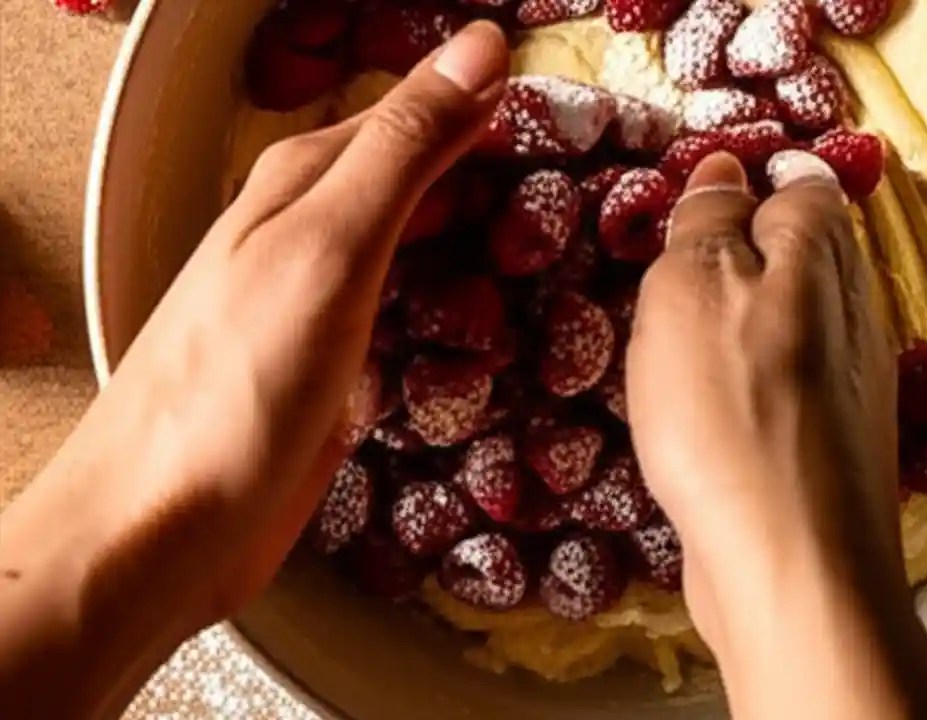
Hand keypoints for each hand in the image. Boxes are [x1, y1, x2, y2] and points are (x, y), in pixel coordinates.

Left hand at [0, 22, 507, 718]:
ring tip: (559, 251)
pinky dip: (457, 311)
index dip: (490, 110)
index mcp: (302, 183)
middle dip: (496, 178)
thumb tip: (482, 46)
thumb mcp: (333, 245)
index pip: (416, 116)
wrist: (163, 528)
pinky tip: (494, 327)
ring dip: (483, 245)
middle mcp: (310, 235)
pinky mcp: (335, 374)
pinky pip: (410, 320)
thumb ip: (406, 148)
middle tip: (583, 192)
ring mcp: (323, 308)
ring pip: (420, 251)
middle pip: (420, 182)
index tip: (573, 120)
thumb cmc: (241, 382)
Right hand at [627, 152, 926, 718]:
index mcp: (822, 255)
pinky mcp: (832, 449)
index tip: (706, 197)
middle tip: (681, 270)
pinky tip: (716, 410)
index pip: (804, 184)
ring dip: (751, 321)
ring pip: (801, 325)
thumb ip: (709, 221)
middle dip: (754, 251)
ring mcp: (852, 386)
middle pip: (810, 255)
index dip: (757, 181)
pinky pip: (792, 388)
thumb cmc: (730, 410)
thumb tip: (727, 169)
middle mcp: (854, 312)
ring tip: (685, 339)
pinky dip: (756, 383)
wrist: (790, 561)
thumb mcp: (693, 286)